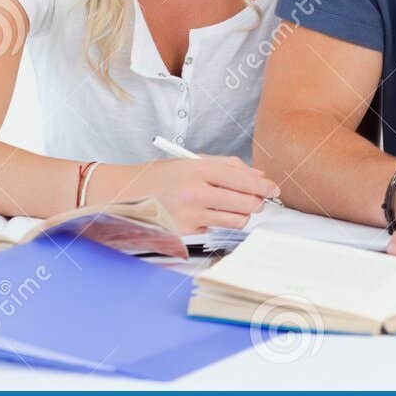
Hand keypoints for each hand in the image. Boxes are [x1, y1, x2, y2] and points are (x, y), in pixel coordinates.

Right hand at [94, 156, 280, 233]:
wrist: (120, 196)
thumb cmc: (159, 177)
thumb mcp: (191, 162)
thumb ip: (227, 166)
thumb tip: (259, 177)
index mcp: (197, 169)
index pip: (241, 178)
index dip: (263, 186)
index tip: (275, 189)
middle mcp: (194, 193)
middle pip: (245, 202)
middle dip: (257, 203)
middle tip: (258, 201)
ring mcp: (189, 216)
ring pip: (236, 220)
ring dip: (242, 216)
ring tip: (234, 210)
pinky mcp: (184, 234)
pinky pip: (216, 231)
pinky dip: (219, 225)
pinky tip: (209, 217)